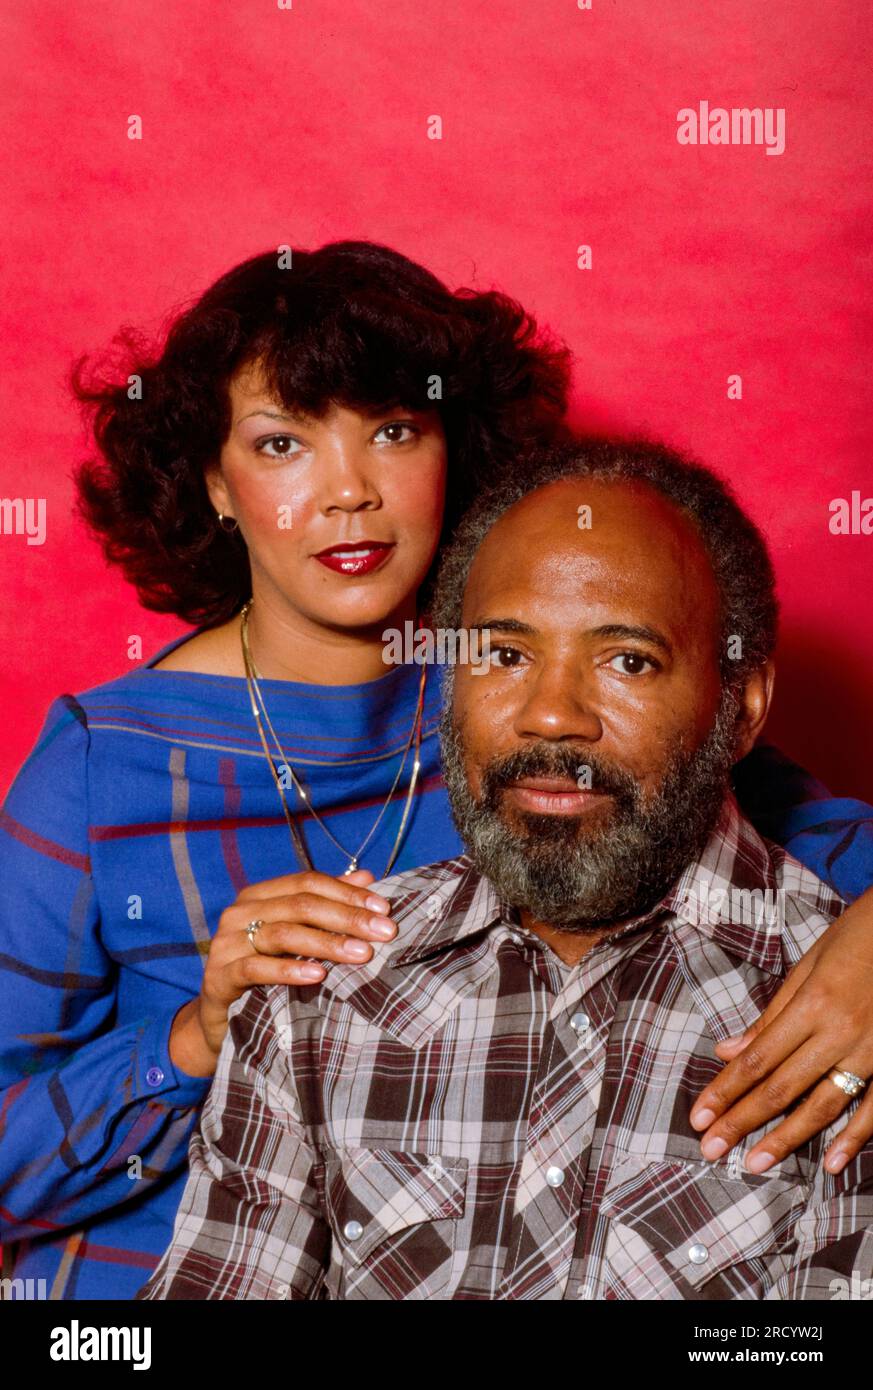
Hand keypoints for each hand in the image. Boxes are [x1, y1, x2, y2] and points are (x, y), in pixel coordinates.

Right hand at [169, 868, 395, 1074]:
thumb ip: (327, 905)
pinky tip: (317, 976)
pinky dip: (288, 970)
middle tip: (384, 932)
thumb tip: (367, 877)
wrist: (220, 1019)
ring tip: (361, 954)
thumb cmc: (265, 972)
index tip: (384, 909)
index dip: (347, 892)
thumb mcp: (296, 937)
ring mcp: (226, 943)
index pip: (308, 883)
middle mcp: (240, 912)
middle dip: (347, 918)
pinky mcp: (218, 976)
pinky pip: (255, 968)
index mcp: (260, 895)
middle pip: (300, 905)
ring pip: (282, 934)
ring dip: (327, 943)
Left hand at [690, 889, 872, 1172]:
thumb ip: (772, 1015)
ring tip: (755, 1163)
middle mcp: (839, 1032)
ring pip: (823, 1103)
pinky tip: (831, 1162)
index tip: (699, 1118)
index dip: (725, 1091)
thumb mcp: (809, 966)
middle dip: (743, 1120)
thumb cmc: (857, 938)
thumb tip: (728, 1050)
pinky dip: (854, 1137)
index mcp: (812, 1005)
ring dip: (787, 1137)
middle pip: (781, 1086)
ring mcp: (871, 1050)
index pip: (757, 1059)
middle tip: (711, 1148)